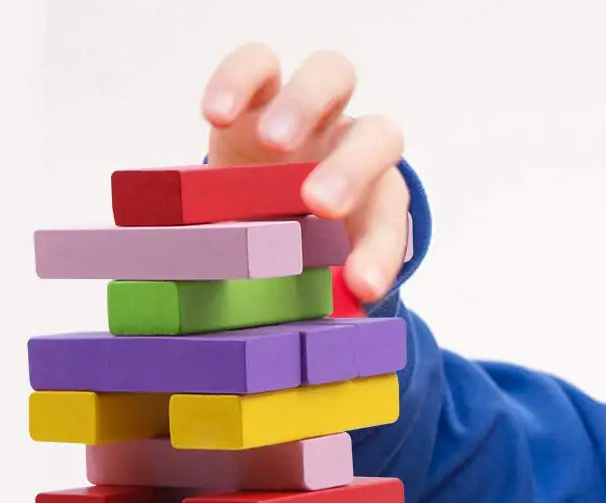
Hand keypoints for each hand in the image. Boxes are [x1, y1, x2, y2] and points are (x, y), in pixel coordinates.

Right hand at [201, 44, 408, 302]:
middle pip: (377, 136)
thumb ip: (319, 292)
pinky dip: (238, 79)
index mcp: (375, 197)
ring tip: (272, 142)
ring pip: (331, 75)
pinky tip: (216, 116)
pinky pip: (258, 63)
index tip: (360, 286)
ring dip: (306, 105)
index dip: (379, 252)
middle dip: (350, 169)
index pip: (389, 217)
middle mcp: (350, 146)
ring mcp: (308, 114)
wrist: (266, 204)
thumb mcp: (310, 272)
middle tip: (317, 204)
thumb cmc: (297, 244)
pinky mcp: (258, 93)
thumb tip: (318, 335)